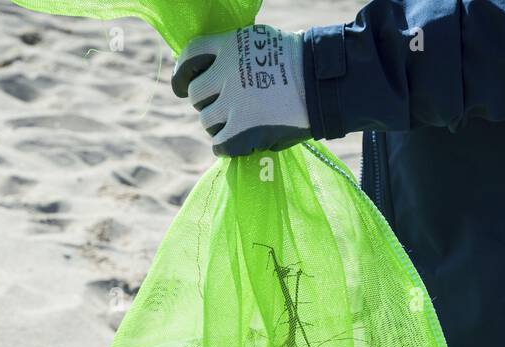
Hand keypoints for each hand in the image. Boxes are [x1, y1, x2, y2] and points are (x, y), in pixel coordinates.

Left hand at [171, 24, 309, 157]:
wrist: (323, 84)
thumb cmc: (298, 63)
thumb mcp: (260, 43)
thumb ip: (234, 54)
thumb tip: (210, 69)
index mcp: (229, 45)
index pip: (189, 55)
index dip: (181, 72)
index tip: (181, 86)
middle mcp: (225, 73)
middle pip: (197, 94)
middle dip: (207, 101)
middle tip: (226, 107)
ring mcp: (232, 104)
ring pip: (207, 121)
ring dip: (218, 124)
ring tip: (237, 124)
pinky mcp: (242, 131)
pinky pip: (219, 144)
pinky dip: (224, 145)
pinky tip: (236, 143)